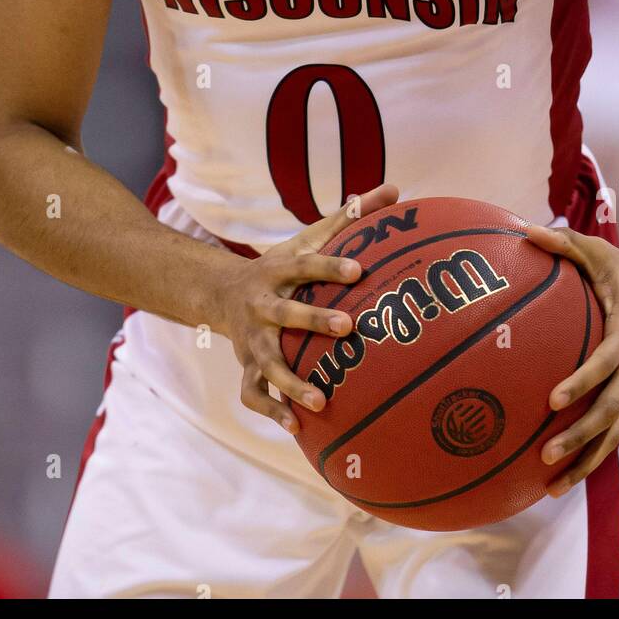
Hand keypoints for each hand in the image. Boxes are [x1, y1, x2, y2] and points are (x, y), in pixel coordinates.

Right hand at [219, 183, 398, 434]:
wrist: (223, 293)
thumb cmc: (282, 266)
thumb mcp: (308, 238)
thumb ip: (350, 216)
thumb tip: (395, 190)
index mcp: (279, 270)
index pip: (306, 264)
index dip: (331, 266)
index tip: (360, 269)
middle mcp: (262, 305)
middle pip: (286, 314)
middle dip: (314, 320)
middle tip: (348, 327)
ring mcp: (252, 339)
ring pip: (267, 364)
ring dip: (291, 383)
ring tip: (322, 401)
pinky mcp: (247, 366)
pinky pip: (254, 393)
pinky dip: (272, 412)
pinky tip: (297, 428)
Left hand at [522, 225, 618, 496]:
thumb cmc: (614, 265)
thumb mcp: (593, 247)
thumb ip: (561, 242)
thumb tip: (524, 229)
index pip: (608, 361)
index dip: (584, 381)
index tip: (553, 399)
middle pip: (612, 409)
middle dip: (581, 435)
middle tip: (545, 453)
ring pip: (614, 431)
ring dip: (585, 458)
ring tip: (550, 484)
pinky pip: (610, 433)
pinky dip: (589, 457)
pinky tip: (557, 479)